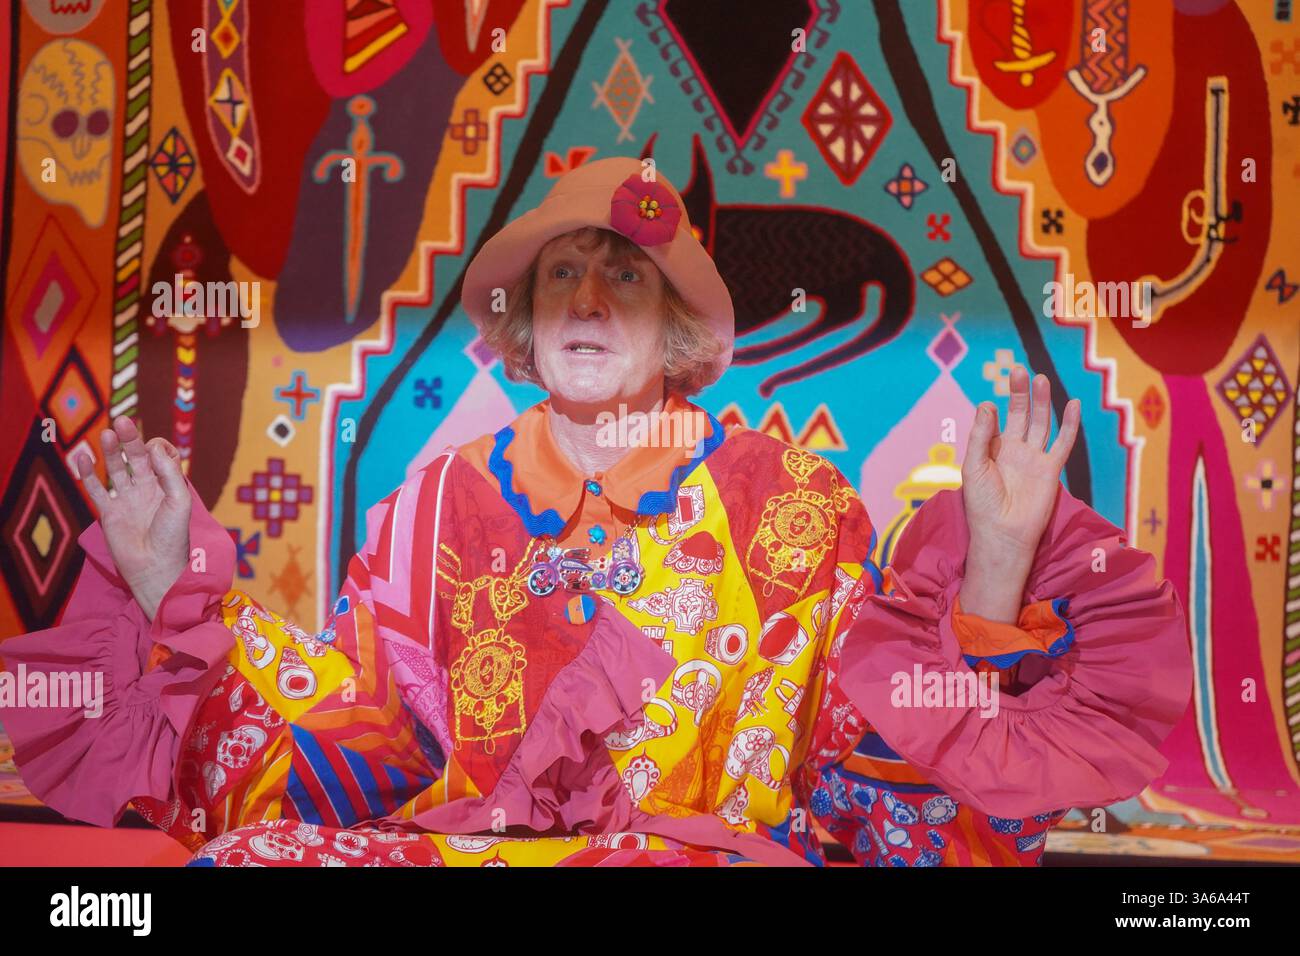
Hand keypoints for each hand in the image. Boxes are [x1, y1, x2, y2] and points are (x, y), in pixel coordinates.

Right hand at [74, 417, 191, 621]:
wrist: (155, 567)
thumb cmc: (173, 536)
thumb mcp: (179, 501)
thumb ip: (169, 473)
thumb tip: (154, 446)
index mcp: (166, 486)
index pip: (159, 457)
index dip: (156, 447)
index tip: (153, 447)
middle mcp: (146, 489)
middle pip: (135, 457)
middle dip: (130, 440)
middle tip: (122, 422)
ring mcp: (126, 500)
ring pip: (115, 469)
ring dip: (110, 451)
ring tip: (106, 434)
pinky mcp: (109, 513)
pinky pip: (95, 490)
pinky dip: (87, 474)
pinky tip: (82, 457)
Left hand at [958, 368, 1079, 622]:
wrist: (1003, 533)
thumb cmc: (982, 503)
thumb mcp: (974, 465)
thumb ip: (981, 435)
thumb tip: (988, 403)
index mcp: (992, 450)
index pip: (995, 422)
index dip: (992, 410)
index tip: (989, 404)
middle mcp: (1014, 450)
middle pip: (1020, 415)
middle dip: (1019, 393)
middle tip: (1018, 370)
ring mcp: (1034, 458)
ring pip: (1041, 423)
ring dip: (1041, 401)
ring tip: (1040, 378)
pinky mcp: (1051, 469)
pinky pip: (1063, 442)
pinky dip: (1070, 424)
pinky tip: (1073, 404)